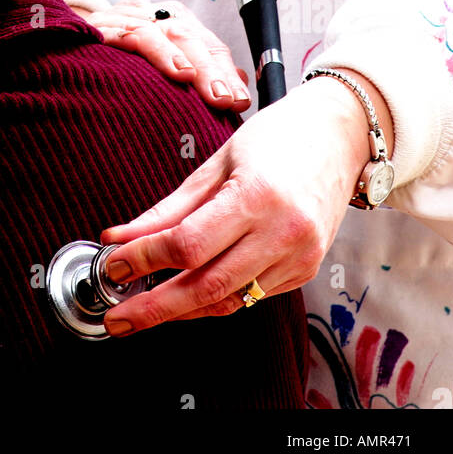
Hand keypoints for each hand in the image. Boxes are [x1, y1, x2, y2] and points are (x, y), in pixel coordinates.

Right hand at [70, 0, 250, 109]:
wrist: (50, 47)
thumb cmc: (108, 68)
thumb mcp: (155, 69)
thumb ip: (196, 73)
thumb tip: (239, 84)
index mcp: (166, 20)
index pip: (205, 41)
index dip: (225, 70)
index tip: (241, 101)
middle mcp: (148, 13)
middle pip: (191, 36)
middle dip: (214, 70)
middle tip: (230, 102)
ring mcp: (124, 17)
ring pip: (169, 33)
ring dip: (194, 64)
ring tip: (211, 93)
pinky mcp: (101, 27)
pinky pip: (134, 33)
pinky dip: (159, 52)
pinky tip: (176, 72)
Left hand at [96, 75, 374, 335]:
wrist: (339, 136)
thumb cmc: (276, 138)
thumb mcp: (216, 163)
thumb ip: (169, 208)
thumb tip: (121, 237)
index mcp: (257, 196)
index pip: (189, 244)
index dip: (144, 260)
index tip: (113, 265)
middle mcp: (283, 232)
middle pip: (207, 286)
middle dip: (155, 307)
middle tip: (118, 317)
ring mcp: (299, 257)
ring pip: (229, 301)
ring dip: (182, 310)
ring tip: (144, 309)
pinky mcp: (306, 270)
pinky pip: (251, 296)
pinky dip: (216, 299)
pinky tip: (189, 295)